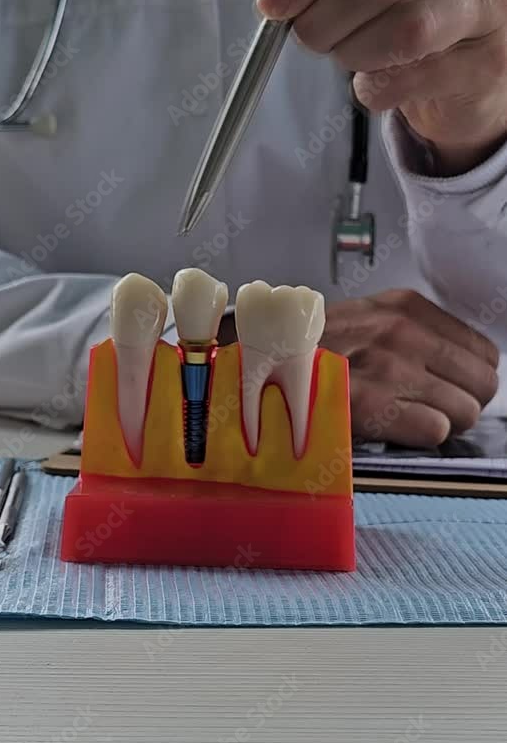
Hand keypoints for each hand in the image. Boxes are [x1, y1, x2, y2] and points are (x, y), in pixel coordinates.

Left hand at [246, 0, 506, 173]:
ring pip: (403, 29)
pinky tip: (374, 82)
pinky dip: (375, 89)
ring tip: (346, 56)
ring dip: (352, 53)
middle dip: (323, 18)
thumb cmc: (390, 13)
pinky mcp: (488, 57)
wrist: (454, 72)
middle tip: (308, 37)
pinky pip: (414, 77)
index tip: (273, 1)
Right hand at [322, 290, 498, 446]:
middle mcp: (401, 331)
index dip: (470, 377)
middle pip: (482, 383)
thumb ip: (415, 332)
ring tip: (406, 417)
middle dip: (462, 402)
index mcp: (404, 307)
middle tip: (431, 407)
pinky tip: (390, 427)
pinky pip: (434, 431)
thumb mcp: (368, 317)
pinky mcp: (371, 405)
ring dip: (441, 422)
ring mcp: (388, 367)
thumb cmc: (313, 349)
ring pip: (463, 411)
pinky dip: (417, 436)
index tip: (451, 386)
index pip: (484, 351)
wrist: (258, 363)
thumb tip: (465, 367)